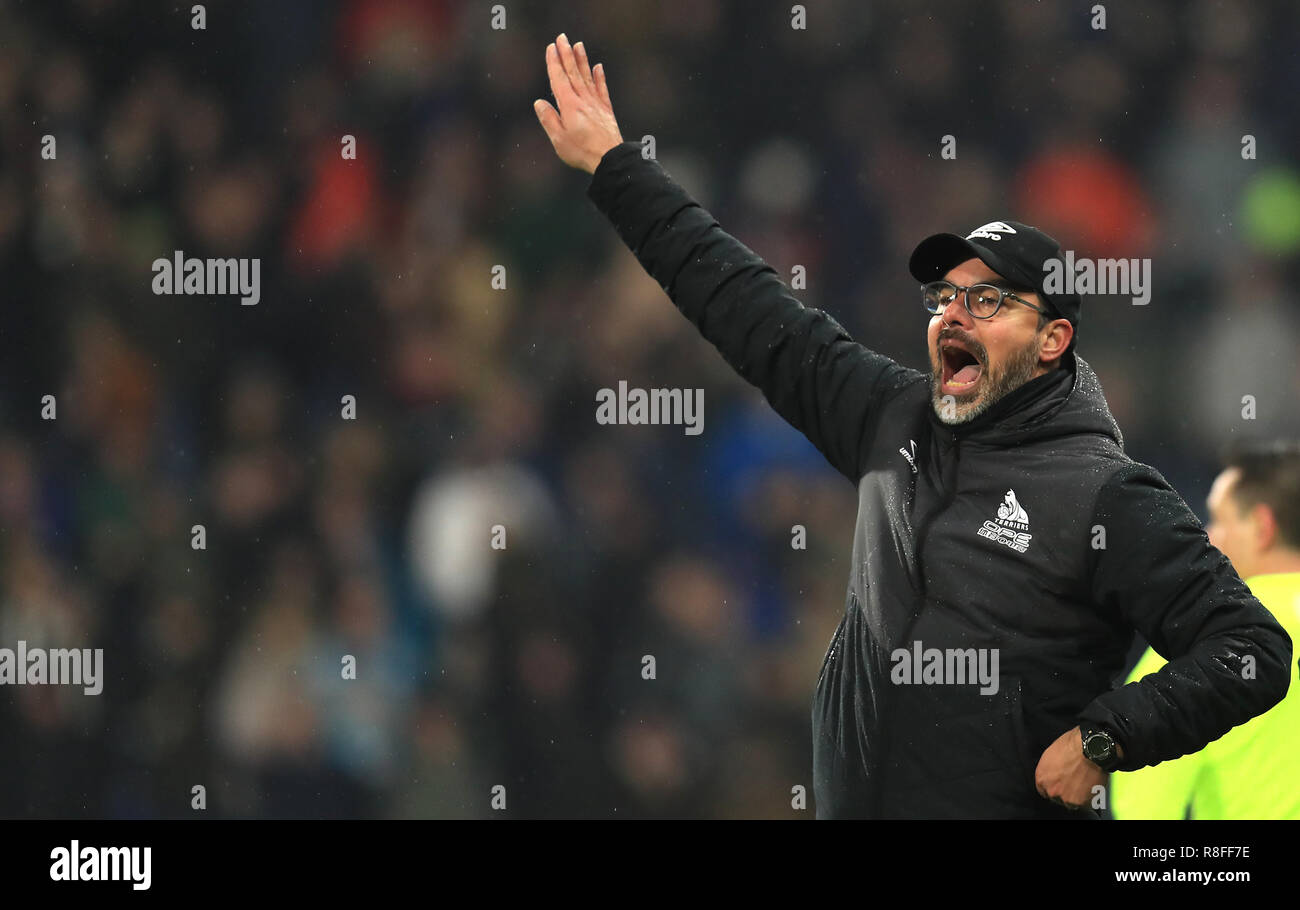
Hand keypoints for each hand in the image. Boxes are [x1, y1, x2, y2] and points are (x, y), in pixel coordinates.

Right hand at [534, 33, 623, 173]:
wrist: (609, 158)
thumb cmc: (581, 151)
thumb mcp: (558, 139)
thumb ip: (548, 119)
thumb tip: (540, 103)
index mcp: (569, 105)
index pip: (559, 79)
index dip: (554, 62)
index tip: (551, 48)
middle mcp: (583, 100)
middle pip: (573, 73)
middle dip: (567, 54)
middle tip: (563, 38)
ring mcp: (596, 104)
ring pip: (587, 77)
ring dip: (582, 60)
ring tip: (578, 46)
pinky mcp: (606, 110)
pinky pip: (602, 89)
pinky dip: (599, 77)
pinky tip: (598, 67)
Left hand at [1034, 726, 1112, 810]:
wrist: (1091, 749)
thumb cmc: (1072, 745)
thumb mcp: (1051, 754)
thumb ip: (1049, 769)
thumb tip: (1053, 773)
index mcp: (1041, 778)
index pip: (1043, 790)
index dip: (1053, 786)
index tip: (1060, 783)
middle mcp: (1051, 790)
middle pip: (1056, 797)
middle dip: (1064, 791)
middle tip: (1074, 781)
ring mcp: (1066, 798)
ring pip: (1070, 803)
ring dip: (1076, 796)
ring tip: (1084, 783)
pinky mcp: (1082, 802)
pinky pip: (1085, 804)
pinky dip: (1089, 798)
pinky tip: (1091, 786)